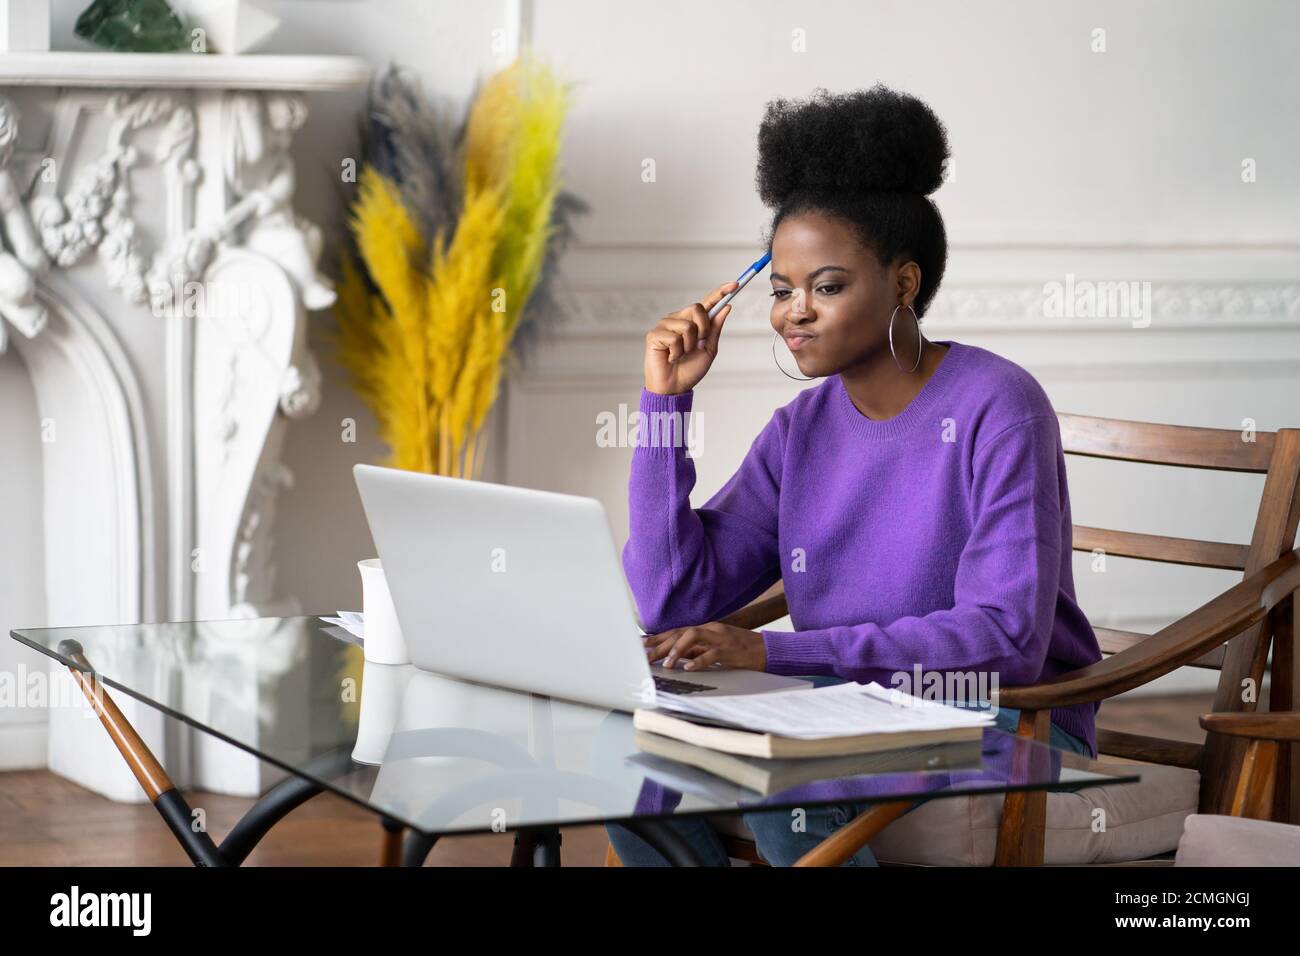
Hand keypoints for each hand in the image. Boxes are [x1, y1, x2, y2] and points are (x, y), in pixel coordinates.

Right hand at [643, 280, 737, 394]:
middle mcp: (678, 319)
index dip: (720, 292)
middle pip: (697, 307)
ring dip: (689, 346)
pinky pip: (674, 338)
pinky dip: (677, 353)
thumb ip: (715, 329)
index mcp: (692, 321)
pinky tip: (671, 358)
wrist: (674, 387)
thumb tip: (726, 307)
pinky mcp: (654, 335)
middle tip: (697, 345)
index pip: (707, 302)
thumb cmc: (689, 370)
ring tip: (681, 355)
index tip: (735, 284)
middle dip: (703, 328)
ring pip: (687, 325)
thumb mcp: (709, 349)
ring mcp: (665, 325)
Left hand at [644, 621, 766, 671]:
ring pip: (693, 637)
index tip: (641, 645)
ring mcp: (720, 638)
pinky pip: (712, 654)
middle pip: (680, 633)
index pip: (677, 630)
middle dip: (661, 645)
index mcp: (706, 629)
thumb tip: (675, 657)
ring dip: (677, 650)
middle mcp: (710, 630)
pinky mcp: (730, 650)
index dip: (658, 637)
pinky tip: (688, 668)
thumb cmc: (740, 650)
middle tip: (645, 657)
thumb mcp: (715, 647)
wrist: (768, 649)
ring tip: (666, 664)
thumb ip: (698, 649)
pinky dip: (699, 661)